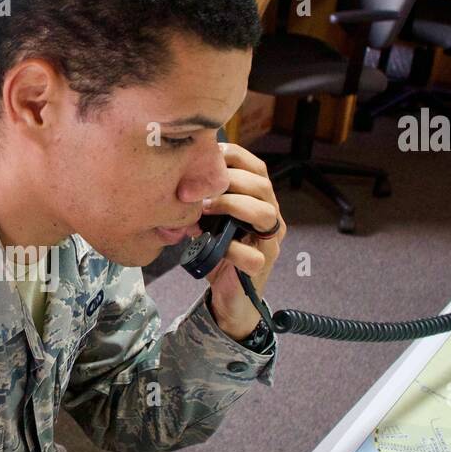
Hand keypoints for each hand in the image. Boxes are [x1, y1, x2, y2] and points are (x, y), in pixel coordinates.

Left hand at [203, 143, 285, 339]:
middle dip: (230, 180)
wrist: (228, 296)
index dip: (236, 158)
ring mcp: (269, 242)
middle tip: (200, 189)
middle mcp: (271, 217)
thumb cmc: (218, 253)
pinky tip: (214, 246)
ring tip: (206, 210)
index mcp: (260, 201)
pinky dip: (231, 248)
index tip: (209, 155)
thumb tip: (179, 181)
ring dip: (232, 205)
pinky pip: (253, 254)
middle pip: (262, 185)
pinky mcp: (262, 265)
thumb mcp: (208, 221)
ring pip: (265, 213)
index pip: (257, 169)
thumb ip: (202, 201)